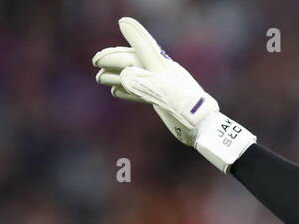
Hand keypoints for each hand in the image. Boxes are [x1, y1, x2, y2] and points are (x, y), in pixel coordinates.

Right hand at [92, 16, 254, 171]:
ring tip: (100, 78)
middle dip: (114, 59)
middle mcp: (160, 73)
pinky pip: (140, 92)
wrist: (203, 128)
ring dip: (116, 75)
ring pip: (134, 76)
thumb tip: (123, 75)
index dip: (134, 34)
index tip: (123, 22)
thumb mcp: (162, 93)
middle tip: (96, 61)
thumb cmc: (186, 108)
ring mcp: (161, 86)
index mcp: (161, 67)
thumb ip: (141, 82)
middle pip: (133, 60)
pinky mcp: (162, 100)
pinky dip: (127, 91)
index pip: (144, 46)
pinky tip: (116, 92)